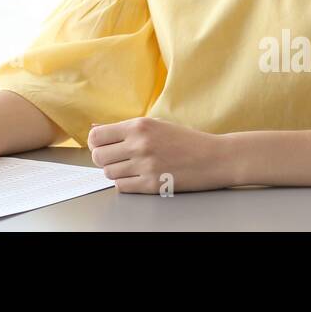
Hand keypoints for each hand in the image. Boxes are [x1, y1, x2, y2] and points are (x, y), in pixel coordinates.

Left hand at [88, 117, 235, 193]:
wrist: (214, 157)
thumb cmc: (186, 140)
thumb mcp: (156, 124)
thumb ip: (125, 128)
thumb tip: (95, 130)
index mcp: (139, 126)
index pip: (97, 136)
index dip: (95, 143)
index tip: (102, 146)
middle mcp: (139, 144)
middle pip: (98, 157)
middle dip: (103, 159)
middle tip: (114, 158)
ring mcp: (145, 166)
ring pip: (108, 173)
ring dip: (115, 172)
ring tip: (129, 167)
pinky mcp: (152, 184)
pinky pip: (122, 187)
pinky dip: (125, 183)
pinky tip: (136, 177)